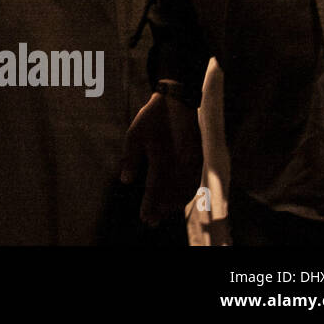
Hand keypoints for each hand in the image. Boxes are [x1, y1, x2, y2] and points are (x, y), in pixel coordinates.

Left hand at [120, 90, 203, 225]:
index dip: (150, 205)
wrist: (177, 102)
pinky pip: (194, 181)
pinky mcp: (197, 158)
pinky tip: (181, 200)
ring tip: (163, 214)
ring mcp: (190, 161)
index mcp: (161, 158)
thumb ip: (130, 159)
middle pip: (170, 194)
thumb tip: (125, 181)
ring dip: (174, 204)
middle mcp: (178, 163)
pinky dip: (187, 194)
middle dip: (161, 210)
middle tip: (151, 222)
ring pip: (184, 190)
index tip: (144, 218)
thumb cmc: (151, 118)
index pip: (155, 189)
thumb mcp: (134, 134)